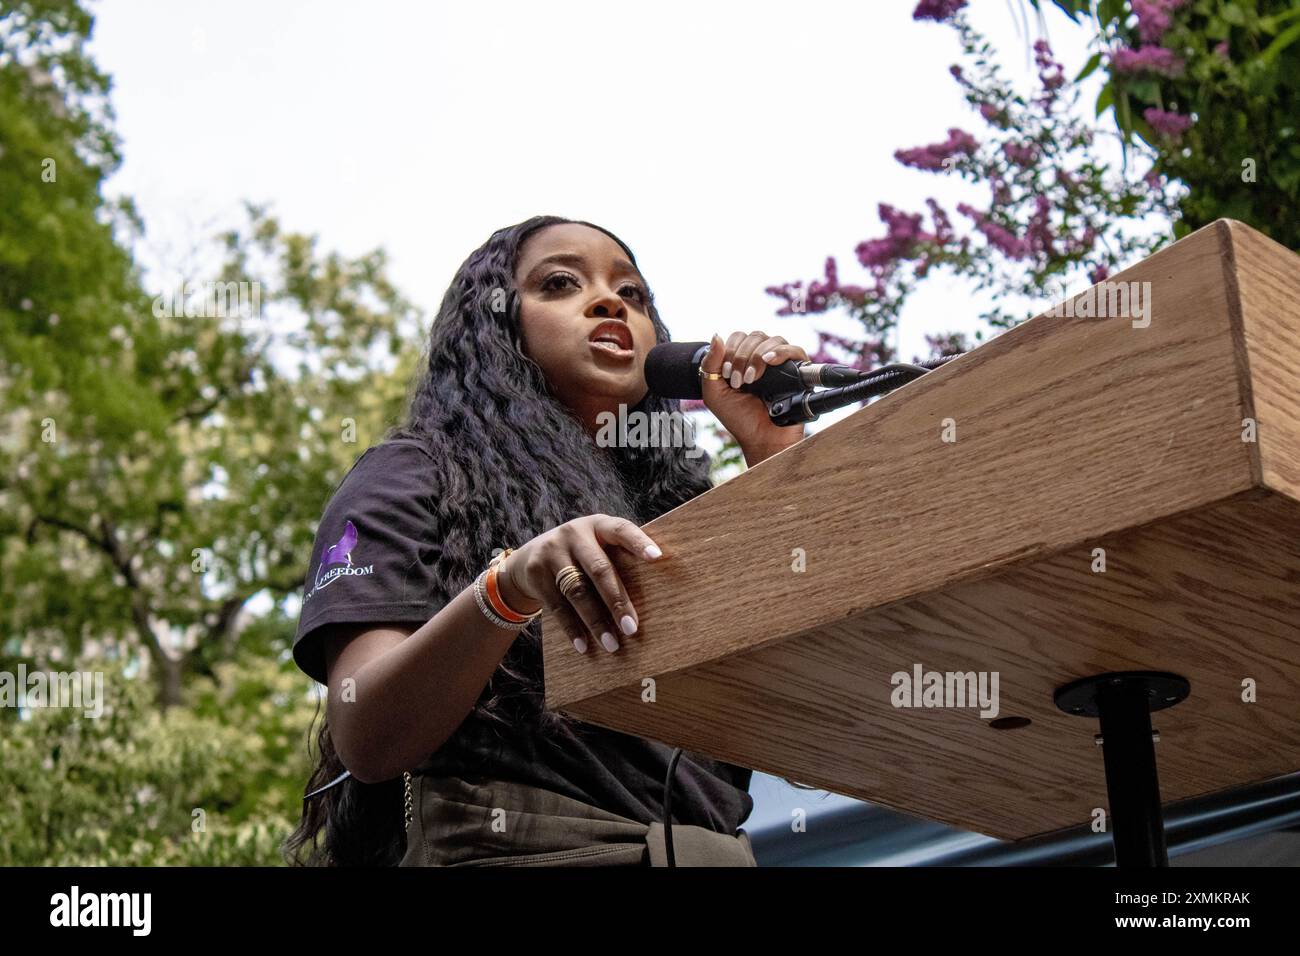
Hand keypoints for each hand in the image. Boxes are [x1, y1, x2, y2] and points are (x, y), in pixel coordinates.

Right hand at [496, 514, 663, 654]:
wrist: (529, 557)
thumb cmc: (580, 556)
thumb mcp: (595, 546)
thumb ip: (617, 558)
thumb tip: (658, 596)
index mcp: (597, 525)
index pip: (621, 529)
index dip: (639, 542)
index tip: (658, 557)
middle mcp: (573, 534)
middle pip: (599, 568)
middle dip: (617, 601)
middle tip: (632, 628)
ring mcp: (551, 552)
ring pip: (577, 591)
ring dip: (596, 621)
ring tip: (612, 645)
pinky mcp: (535, 573)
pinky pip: (557, 606)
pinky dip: (572, 628)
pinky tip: (584, 646)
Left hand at [700, 331, 808, 463]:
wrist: (761, 439)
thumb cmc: (739, 419)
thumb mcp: (714, 392)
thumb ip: (710, 364)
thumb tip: (716, 336)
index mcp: (744, 360)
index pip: (738, 337)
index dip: (730, 350)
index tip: (727, 375)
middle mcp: (763, 358)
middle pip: (755, 336)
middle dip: (742, 357)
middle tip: (739, 382)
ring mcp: (781, 364)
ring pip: (773, 340)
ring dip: (757, 357)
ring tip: (752, 380)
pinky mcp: (798, 371)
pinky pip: (795, 350)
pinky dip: (780, 352)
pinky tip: (769, 362)